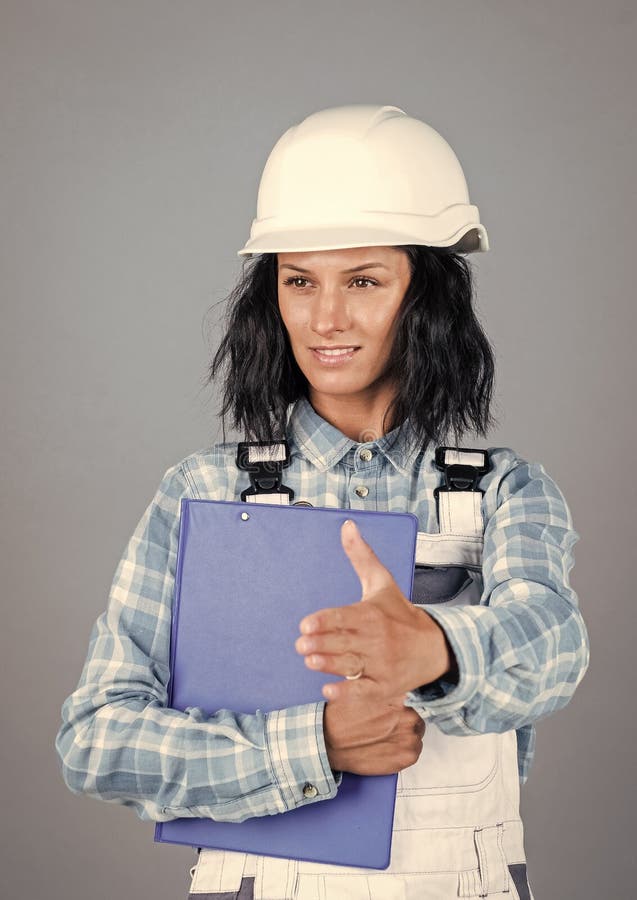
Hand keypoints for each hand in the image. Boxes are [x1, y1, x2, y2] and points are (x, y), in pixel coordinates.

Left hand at [295, 519, 455, 701]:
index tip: (306, 624)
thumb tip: (346, 525)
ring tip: (310, 661)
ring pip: (351, 666)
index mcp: (373, 614)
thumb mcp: (382, 582)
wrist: (435, 647)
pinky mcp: (384, 686)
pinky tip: (328, 691)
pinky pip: (364, 692)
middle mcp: (377, 639)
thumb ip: (361, 556)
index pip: (345, 617)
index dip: (325, 621)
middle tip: (301, 645)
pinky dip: (347, 693)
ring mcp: (381, 665)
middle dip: (321, 644)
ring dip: (330, 665)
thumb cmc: (400, 614)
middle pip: (345, 642)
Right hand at [323, 682, 425, 774]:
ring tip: (383, 739)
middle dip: (402, 722)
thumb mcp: (361, 690)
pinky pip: (413, 753)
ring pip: (415, 736)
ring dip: (403, 737)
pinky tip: (385, 749)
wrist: (329, 741)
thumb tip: (392, 686)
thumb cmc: (342, 716)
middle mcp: (408, 716)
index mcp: (399, 697)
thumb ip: (381, 689)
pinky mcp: (406, 757)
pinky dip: (402, 752)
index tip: (392, 712)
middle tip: (384, 727)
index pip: (412, 699)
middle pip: (414, 718)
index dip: (400, 707)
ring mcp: (409, 738)